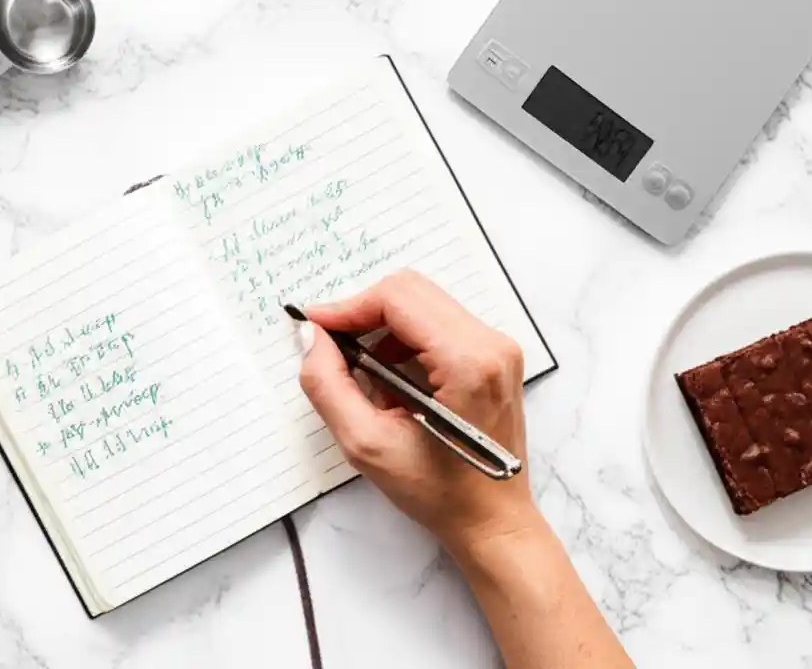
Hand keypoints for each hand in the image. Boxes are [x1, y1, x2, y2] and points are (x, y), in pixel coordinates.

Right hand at [297, 270, 541, 549]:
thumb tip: (313, 338)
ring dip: (384, 328)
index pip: (398, 298)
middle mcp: (491, 344)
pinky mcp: (495, 357)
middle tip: (332, 346)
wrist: (492, 520)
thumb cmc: (439, 493)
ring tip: (365, 374)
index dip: (348, 307)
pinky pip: (440, 323)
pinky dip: (405, 339)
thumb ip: (329, 385)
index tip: (315, 327)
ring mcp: (498, 348)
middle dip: (364, 312)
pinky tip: (392, 379)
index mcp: (467, 362)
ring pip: (424, 304)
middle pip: (412, 291)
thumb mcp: (366, 445)